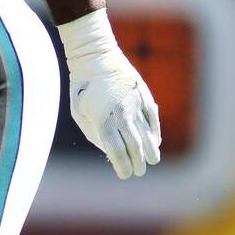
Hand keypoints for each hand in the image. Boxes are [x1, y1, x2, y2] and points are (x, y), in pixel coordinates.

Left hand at [58, 10, 160, 179]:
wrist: (95, 59)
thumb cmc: (82, 89)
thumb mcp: (80, 114)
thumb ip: (95, 134)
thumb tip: (110, 151)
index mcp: (103, 121)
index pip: (116, 151)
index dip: (122, 165)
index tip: (125, 175)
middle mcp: (121, 114)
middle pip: (134, 146)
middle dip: (138, 162)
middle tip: (139, 172)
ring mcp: (135, 104)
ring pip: (147, 133)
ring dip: (150, 150)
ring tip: (152, 161)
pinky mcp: (144, 96)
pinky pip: (153, 118)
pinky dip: (155, 132)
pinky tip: (155, 142)